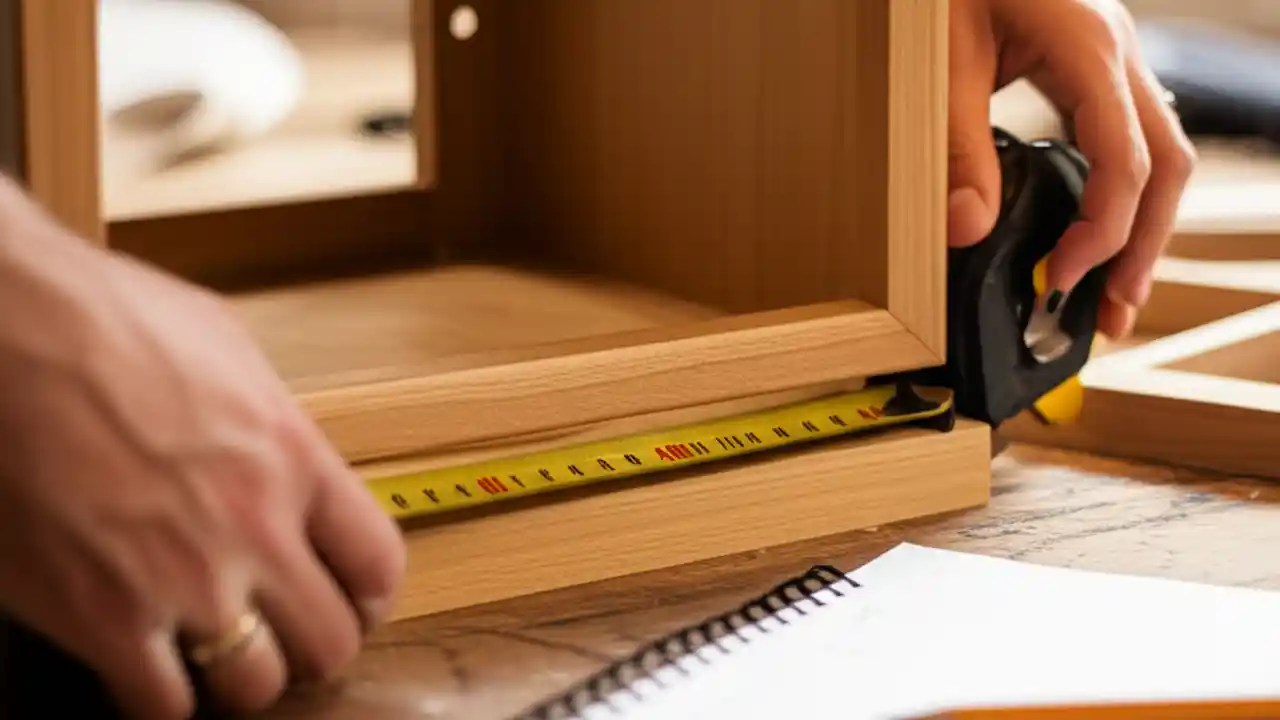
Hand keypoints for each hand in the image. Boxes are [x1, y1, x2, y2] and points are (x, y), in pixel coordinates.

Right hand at [0, 178, 404, 718]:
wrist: (6, 331)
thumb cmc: (102, 321)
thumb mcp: (228, 354)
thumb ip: (272, 428)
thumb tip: (286, 462)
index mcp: (293, 457)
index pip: (378, 562)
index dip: (369, 596)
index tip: (353, 602)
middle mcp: (255, 527)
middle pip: (330, 641)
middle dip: (310, 646)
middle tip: (284, 636)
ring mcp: (184, 579)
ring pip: (255, 687)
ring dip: (240, 678)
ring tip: (216, 654)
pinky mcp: (104, 617)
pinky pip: (162, 705)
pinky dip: (159, 699)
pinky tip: (146, 668)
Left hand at [947, 0, 1196, 337]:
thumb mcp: (939, 60)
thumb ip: (955, 143)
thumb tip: (968, 227)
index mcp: (1089, 47)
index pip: (1124, 161)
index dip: (1102, 232)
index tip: (1061, 279)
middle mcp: (1119, 52)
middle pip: (1166, 165)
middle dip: (1143, 246)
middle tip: (1112, 313)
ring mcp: (1114, 60)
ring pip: (1157, 154)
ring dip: (1140, 227)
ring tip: (1111, 292)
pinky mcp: (1094, 70)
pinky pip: (1128, 141)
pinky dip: (1118, 196)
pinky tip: (1095, 235)